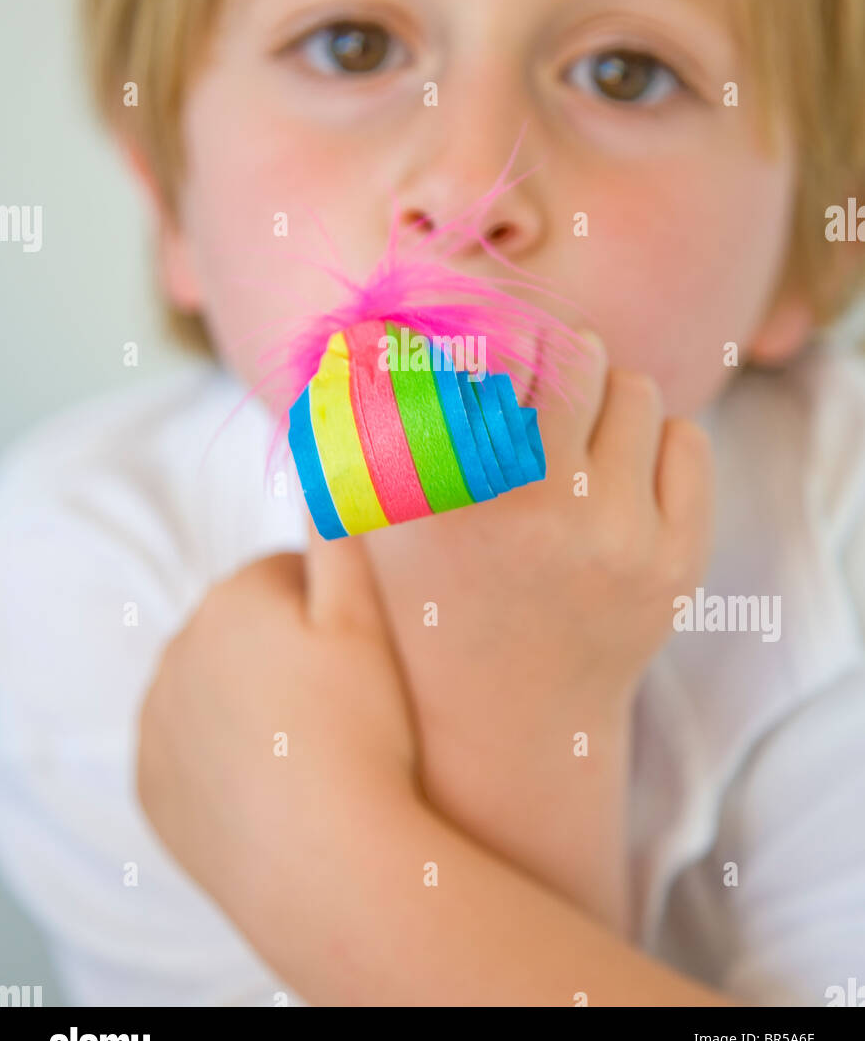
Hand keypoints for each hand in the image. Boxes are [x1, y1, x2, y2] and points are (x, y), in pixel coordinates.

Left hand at [135, 529, 416, 923]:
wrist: (322, 862)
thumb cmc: (359, 732)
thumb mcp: (365, 616)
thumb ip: (340, 532)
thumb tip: (326, 464)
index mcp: (232, 597)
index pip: (286, 577)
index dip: (333, 611)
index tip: (362, 657)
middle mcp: (178, 648)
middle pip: (244, 632)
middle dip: (284, 654)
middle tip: (342, 707)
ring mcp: (156, 720)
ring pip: (213, 690)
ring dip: (250, 704)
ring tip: (309, 752)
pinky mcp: (151, 783)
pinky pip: (189, 752)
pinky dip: (221, 760)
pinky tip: (271, 787)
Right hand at [358, 332, 714, 923]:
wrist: (508, 714)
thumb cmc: (427, 592)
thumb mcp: (370, 513)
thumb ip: (353, 417)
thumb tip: (362, 325)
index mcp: (451, 489)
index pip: (495, 345)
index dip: (493, 334)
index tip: (489, 358)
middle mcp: (536, 510)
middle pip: (576, 352)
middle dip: (555, 356)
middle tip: (537, 387)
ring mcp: (616, 539)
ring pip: (636, 389)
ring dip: (604, 397)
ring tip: (572, 441)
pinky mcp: (675, 563)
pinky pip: (688, 439)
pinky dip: (653, 442)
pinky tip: (614, 479)